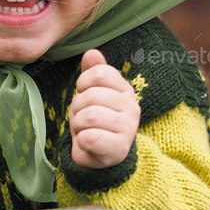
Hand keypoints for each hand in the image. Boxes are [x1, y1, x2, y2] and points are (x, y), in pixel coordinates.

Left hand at [69, 49, 140, 168]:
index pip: (99, 73)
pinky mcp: (120, 149)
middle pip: (90, 96)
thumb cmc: (95, 122)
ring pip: (87, 116)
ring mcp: (128, 129)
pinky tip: (89, 144)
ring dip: (78, 125)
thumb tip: (91, 52)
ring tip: (86, 130)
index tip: (85, 95)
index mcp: (125, 90)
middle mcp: (131, 107)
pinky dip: (81, 141)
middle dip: (77, 109)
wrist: (101, 157)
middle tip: (84, 119)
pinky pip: (88, 138)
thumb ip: (93, 72)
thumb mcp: (92, 93)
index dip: (83, 83)